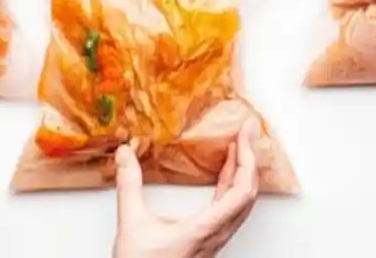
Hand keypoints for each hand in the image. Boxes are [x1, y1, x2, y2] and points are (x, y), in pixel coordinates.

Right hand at [113, 120, 258, 257]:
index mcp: (205, 230)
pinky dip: (231, 187)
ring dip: (243, 173)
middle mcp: (216, 236)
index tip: (245, 133)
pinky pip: (230, 210)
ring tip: (238, 147)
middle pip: (249, 194)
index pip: (242, 190)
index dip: (248, 158)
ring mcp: (214, 241)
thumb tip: (125, 154)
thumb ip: (129, 186)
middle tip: (247, 132)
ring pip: (242, 204)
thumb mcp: (131, 225)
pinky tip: (224, 174)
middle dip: (251, 159)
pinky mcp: (207, 242)